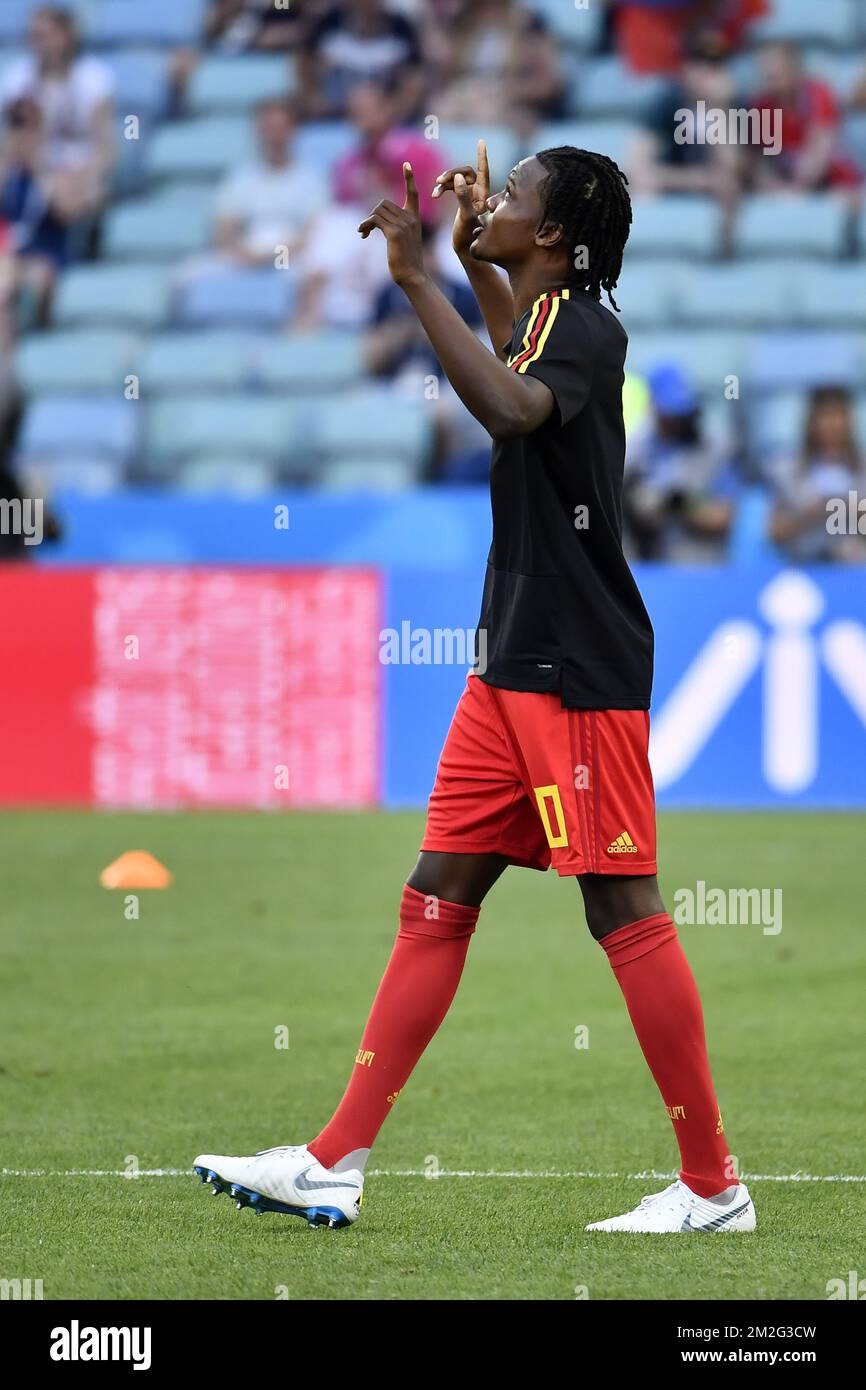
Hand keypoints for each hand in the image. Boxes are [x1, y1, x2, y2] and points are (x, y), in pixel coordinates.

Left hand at [358, 163, 425, 288]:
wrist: (413, 276)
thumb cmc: (406, 262)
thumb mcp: (403, 241)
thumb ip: (395, 227)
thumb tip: (375, 220)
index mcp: (414, 219)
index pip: (413, 194)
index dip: (409, 178)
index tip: (406, 164)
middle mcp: (410, 219)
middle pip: (384, 203)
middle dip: (372, 214)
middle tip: (366, 229)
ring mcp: (403, 225)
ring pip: (377, 211)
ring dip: (367, 221)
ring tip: (363, 233)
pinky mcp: (394, 233)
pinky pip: (374, 220)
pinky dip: (365, 225)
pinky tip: (362, 234)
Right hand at [431, 138, 489, 258]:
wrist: (466, 250)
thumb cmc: (469, 237)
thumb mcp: (466, 217)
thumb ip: (463, 197)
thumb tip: (457, 177)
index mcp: (484, 195)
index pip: (483, 171)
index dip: (482, 156)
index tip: (481, 141)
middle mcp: (478, 193)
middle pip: (465, 173)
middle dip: (451, 174)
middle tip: (439, 181)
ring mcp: (470, 196)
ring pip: (456, 179)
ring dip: (445, 182)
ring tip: (435, 192)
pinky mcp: (462, 201)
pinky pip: (451, 187)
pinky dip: (443, 189)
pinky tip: (435, 196)